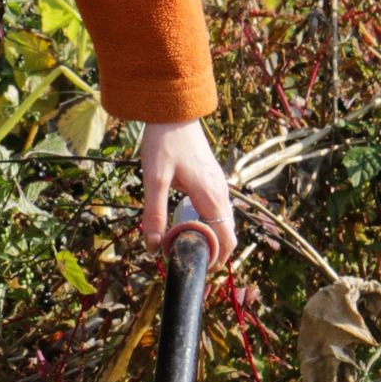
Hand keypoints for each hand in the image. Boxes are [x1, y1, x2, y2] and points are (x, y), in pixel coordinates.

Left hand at [139, 119, 235, 267]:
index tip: (196, 269)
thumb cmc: (164, 143)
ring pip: (223, 222)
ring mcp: (219, 185)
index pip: (226, 239)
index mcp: (211, 197)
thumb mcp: (154, 180)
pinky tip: (188, 226)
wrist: (174, 111)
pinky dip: (208, 224)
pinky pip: (217, 210)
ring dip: (210, 238)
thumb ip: (154, 214)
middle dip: (213, 252)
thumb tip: (152, 248)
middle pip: (227, 234)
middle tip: (187, 261)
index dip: (216, 260)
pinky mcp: (212, 179)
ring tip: (186, 247)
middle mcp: (221, 193)